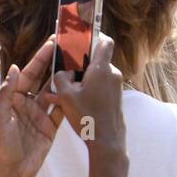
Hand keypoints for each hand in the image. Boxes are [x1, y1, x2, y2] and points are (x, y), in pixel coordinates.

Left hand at [0, 37, 63, 176]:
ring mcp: (40, 114)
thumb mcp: (0, 116)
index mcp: (13, 98)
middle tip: (67, 48)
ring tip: (77, 64)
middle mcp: (27, 103)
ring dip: (64, 78)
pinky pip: (61, 109)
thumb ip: (7, 92)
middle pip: (43, 78)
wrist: (13, 173)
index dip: (39, 58)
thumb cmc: (2, 145)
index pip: (28, 73)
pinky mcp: (51, 126)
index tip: (51, 44)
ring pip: (54, 91)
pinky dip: (69, 98)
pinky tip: (79, 88)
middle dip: (53, 63)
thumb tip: (16, 68)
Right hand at [42, 32, 125, 154]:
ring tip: (64, 91)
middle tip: (64, 70)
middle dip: (80, 63)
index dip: (94, 35)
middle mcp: (112, 74)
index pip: (104, 41)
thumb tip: (62, 71)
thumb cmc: (87, 117)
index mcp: (102, 69)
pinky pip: (101, 86)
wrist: (108, 141)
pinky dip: (88, 89)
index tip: (82, 36)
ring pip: (97, 75)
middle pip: (96, 60)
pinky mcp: (116, 97)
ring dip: (82, 79)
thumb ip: (60, 77)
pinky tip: (73, 102)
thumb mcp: (66, 96)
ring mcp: (116, 87)